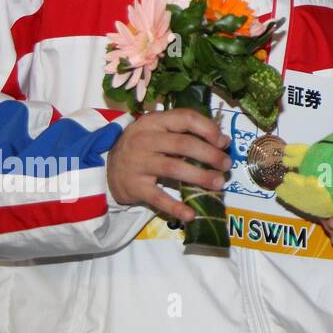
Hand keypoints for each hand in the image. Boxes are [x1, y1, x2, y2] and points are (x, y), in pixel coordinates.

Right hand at [106, 109, 231, 222]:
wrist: (106, 167)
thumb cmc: (144, 146)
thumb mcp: (160, 131)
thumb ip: (188, 132)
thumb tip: (223, 142)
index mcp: (155, 122)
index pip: (185, 118)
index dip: (208, 129)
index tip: (224, 142)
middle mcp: (145, 140)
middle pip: (183, 144)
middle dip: (210, 154)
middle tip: (227, 165)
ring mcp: (138, 163)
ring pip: (174, 168)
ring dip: (200, 177)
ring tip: (219, 183)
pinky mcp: (134, 187)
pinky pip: (158, 198)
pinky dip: (176, 207)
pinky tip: (191, 213)